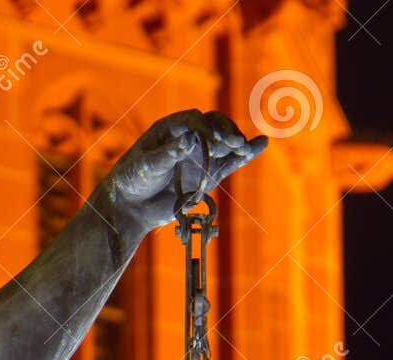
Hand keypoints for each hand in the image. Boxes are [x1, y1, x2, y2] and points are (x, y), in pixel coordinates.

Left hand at [102, 110, 266, 233]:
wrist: (132, 206)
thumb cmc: (132, 180)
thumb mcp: (145, 166)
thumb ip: (168, 153)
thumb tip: (190, 138)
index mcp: (171, 128)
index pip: (194, 121)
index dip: (205, 128)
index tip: (213, 139)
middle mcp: (190, 137)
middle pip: (214, 126)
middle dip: (225, 133)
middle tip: (233, 143)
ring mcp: (201, 155)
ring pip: (224, 143)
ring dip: (236, 143)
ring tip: (244, 147)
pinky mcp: (209, 174)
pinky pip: (229, 162)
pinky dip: (244, 155)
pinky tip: (261, 144)